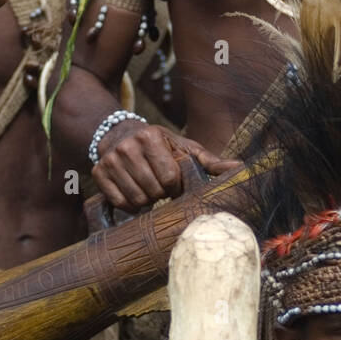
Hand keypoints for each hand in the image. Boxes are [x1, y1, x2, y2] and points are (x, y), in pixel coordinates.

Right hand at [93, 121, 241, 211]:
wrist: (121, 135)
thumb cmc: (162, 147)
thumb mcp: (185, 149)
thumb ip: (211, 162)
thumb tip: (242, 168)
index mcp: (151, 137)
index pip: (170, 178)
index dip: (175, 186)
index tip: (174, 181)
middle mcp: (127, 146)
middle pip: (154, 191)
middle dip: (162, 194)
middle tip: (161, 186)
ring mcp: (110, 160)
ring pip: (137, 200)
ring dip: (147, 201)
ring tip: (149, 188)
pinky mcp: (98, 174)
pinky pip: (120, 203)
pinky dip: (130, 204)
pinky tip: (135, 192)